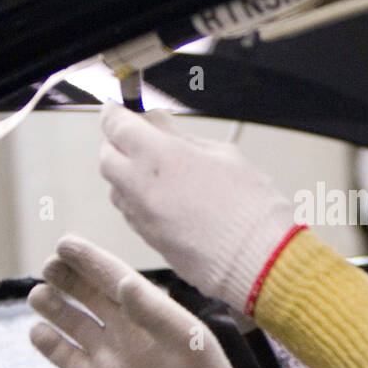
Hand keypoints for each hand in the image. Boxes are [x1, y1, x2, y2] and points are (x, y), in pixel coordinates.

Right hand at [27, 234, 256, 367]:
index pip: (115, 277)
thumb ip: (155, 313)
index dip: (90, 260)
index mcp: (150, 311)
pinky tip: (37, 332)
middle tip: (48, 265)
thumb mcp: (187, 343)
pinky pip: (67, 357)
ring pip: (73, 321)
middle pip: (89, 293)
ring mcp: (109, 353)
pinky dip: (50, 344)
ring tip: (37, 295)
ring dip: (54, 307)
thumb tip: (124, 281)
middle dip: (68, 277)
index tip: (65, 244)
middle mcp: (127, 327)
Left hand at [98, 104, 297, 311]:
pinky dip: (138, 201)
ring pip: (115, 189)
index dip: (115, 114)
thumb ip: (184, 139)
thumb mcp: (224, 155)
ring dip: (126, 175)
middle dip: (116, 144)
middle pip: (106, 158)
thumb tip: (161, 128)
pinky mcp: (150, 242)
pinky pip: (131, 215)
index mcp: (160, 157)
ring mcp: (142, 218)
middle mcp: (142, 187)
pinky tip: (164, 199)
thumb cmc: (251, 207)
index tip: (118, 110)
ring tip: (154, 171)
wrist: (260, 258)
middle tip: (136, 138)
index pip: (116, 126)